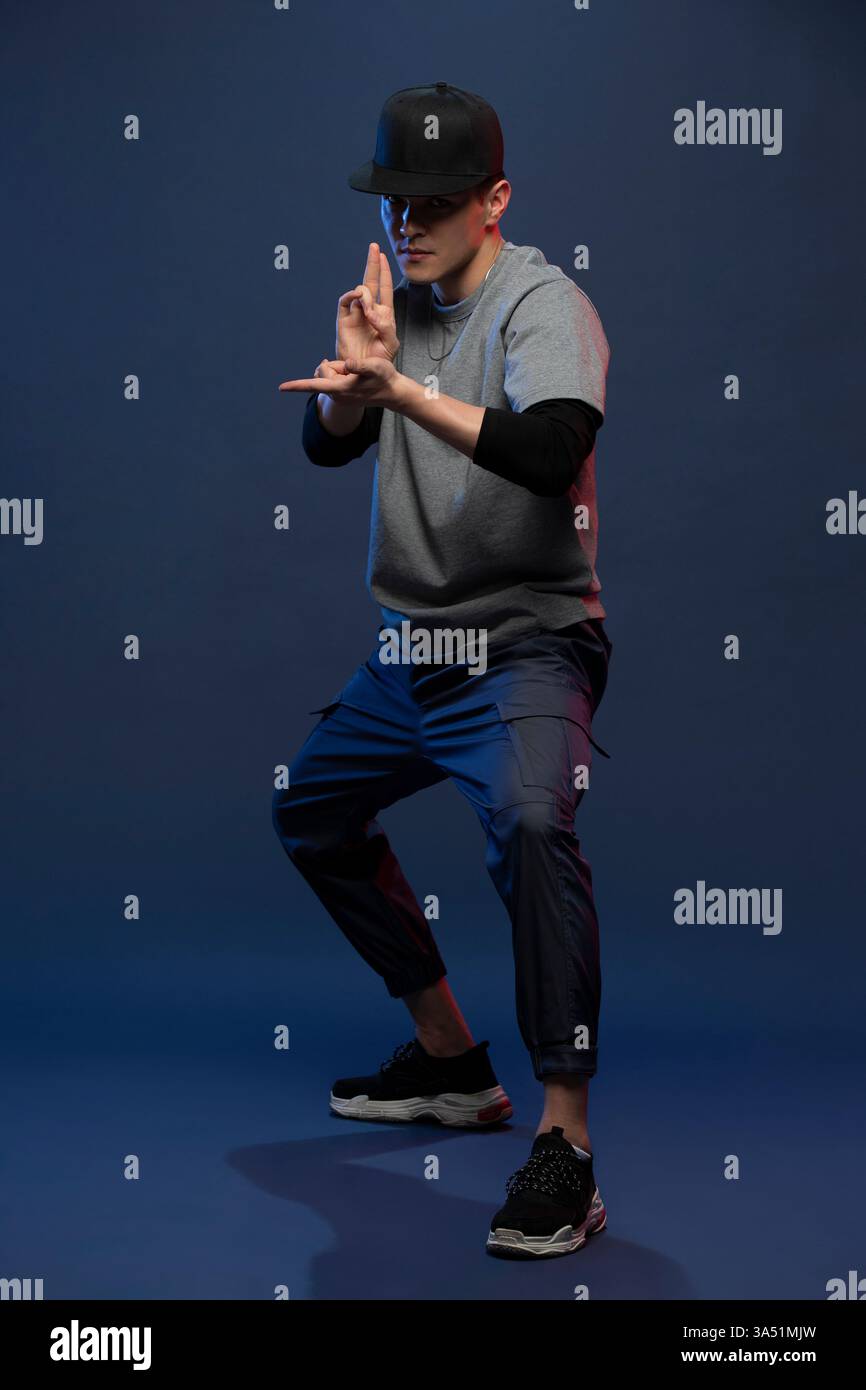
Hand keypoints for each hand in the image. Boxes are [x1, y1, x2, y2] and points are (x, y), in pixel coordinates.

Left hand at [278, 356, 404, 408]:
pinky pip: (335, 380)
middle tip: (354, 369)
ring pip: (329, 375)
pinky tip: (357, 377)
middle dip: (334, 366)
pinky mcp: (343, 396)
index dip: (296, 385)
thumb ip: (359, 365)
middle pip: (323, 373)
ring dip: (340, 370)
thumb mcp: (374, 367)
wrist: (393, 392)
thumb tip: (347, 364)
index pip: (313, 385)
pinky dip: (343, 374)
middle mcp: (336, 395)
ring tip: (358, 374)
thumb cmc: (384, 377)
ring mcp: (339, 397)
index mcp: (339, 388)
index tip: (281, 388)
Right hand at [336, 242, 399, 363]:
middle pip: (371, 281)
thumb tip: (373, 310)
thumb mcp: (391, 344)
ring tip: (369, 309)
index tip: (383, 255)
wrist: (362, 374)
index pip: (384, 288)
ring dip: (367, 293)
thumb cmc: (378, 361)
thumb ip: (386, 325)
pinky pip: (346, 300)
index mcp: (383, 314)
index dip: (384, 272)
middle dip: (372, 263)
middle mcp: (369, 310)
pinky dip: (353, 295)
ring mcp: (356, 313)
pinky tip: (360, 298)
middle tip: (374, 246)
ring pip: (360, 290)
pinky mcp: (344, 319)